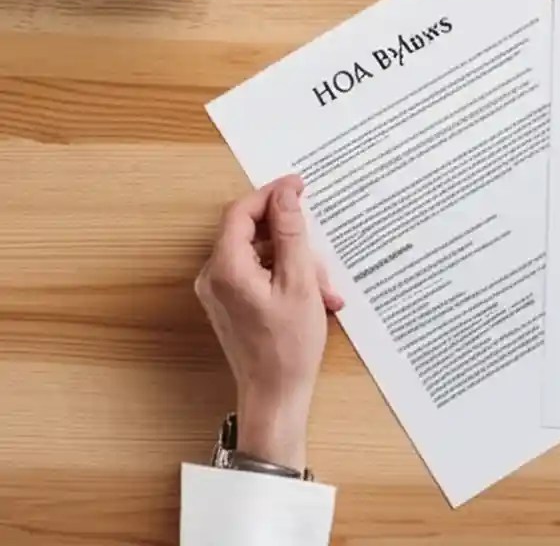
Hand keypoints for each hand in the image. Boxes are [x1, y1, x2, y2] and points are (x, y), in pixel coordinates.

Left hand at [194, 175, 343, 469]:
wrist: (275, 395)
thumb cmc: (289, 346)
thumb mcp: (299, 282)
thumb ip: (291, 234)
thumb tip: (286, 195)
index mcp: (226, 267)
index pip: (242, 212)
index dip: (272, 194)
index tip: (300, 185)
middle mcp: (213, 276)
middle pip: (251, 232)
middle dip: (291, 239)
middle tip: (321, 255)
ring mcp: (219, 291)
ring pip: (258, 254)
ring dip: (294, 262)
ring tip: (324, 287)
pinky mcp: (229, 303)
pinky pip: (256, 273)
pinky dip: (285, 277)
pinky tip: (314, 296)